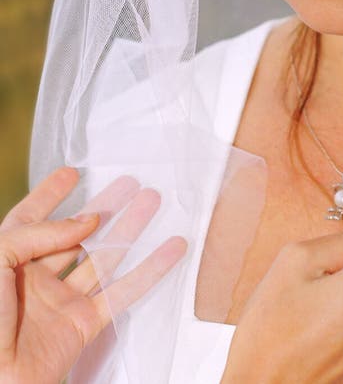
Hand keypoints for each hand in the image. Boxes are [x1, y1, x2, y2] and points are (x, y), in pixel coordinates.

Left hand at [0, 166, 186, 383]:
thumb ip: (38, 234)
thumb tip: (86, 222)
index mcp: (8, 260)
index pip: (30, 220)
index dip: (49, 196)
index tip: (71, 173)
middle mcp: (34, 278)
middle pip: (75, 234)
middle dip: (102, 207)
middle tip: (128, 183)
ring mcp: (60, 302)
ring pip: (103, 257)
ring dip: (129, 229)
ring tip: (151, 200)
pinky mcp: (83, 326)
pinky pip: (122, 293)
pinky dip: (151, 271)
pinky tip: (170, 251)